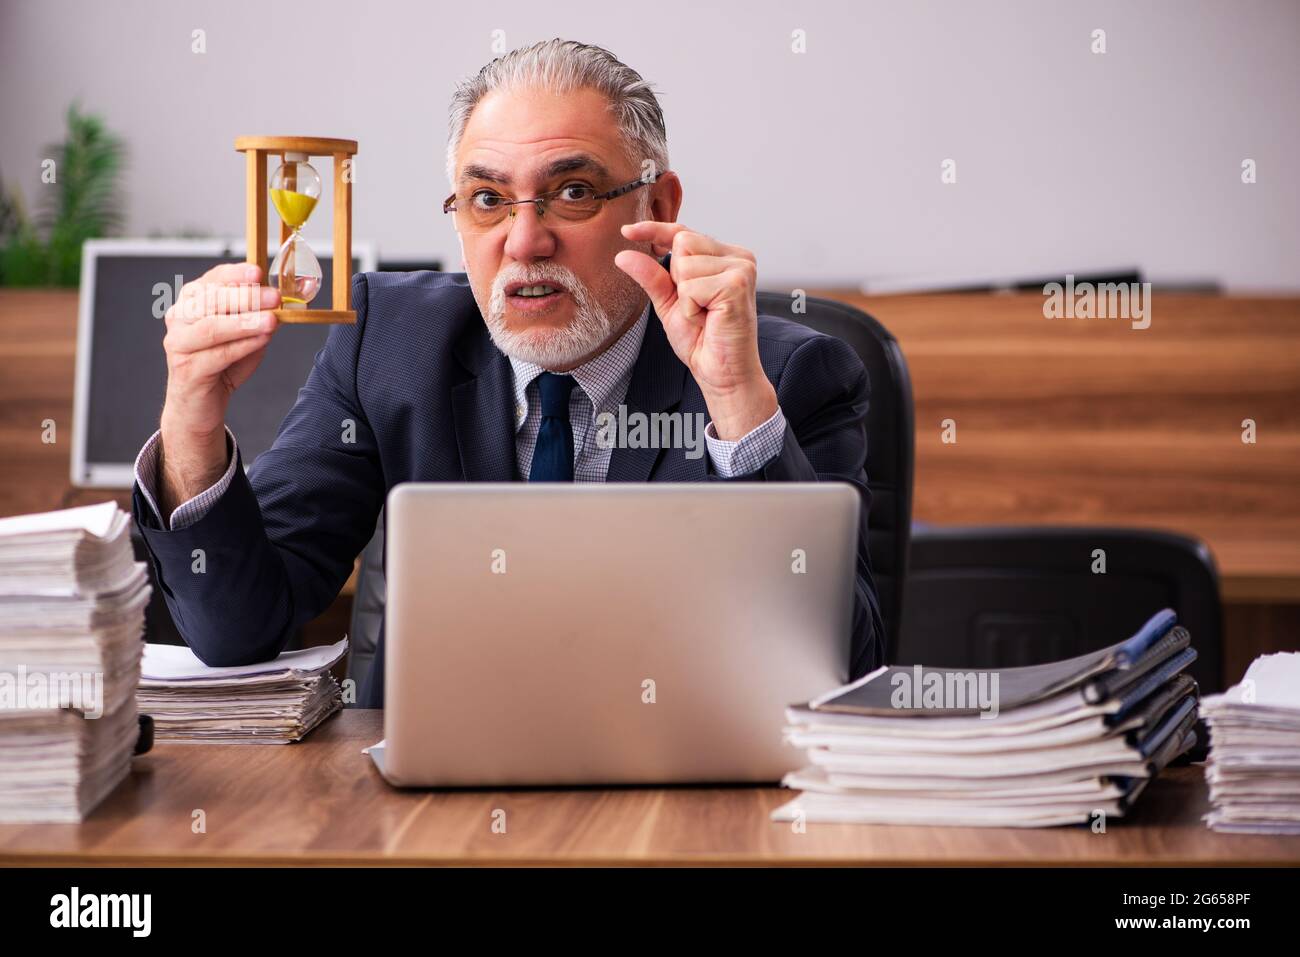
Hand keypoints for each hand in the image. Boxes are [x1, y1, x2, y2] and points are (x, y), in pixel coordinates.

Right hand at [161, 262, 280, 437]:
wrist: (199, 404)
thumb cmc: (223, 364)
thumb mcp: (246, 334)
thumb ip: (260, 316)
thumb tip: (282, 301)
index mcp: (193, 300)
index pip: (213, 279)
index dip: (235, 274)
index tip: (258, 271)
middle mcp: (179, 317)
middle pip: (211, 301)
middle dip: (246, 297)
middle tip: (274, 296)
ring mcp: (179, 343)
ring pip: (212, 327)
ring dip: (245, 322)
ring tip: (270, 320)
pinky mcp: (186, 369)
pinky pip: (217, 354)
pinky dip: (242, 346)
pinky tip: (261, 340)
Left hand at [614, 222, 776, 439]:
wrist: (721, 372)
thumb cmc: (702, 341)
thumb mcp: (669, 303)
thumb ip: (651, 276)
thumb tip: (624, 254)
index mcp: (725, 257)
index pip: (684, 232)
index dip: (655, 230)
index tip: (627, 230)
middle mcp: (737, 257)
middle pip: (683, 242)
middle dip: (677, 278)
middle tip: (697, 306)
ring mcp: (741, 268)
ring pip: (684, 264)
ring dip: (685, 297)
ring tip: (704, 314)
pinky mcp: (738, 283)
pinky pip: (691, 286)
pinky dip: (691, 307)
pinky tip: (709, 318)